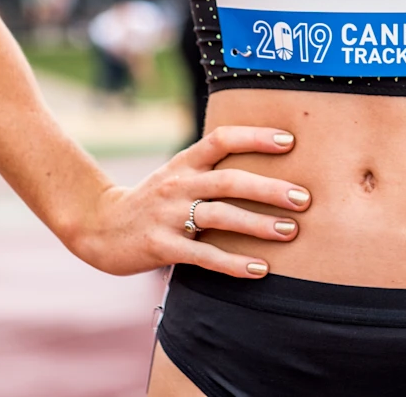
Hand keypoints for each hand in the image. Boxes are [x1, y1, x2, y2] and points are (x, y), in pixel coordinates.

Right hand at [65, 126, 309, 279]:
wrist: (100, 227)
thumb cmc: (153, 200)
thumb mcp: (177, 175)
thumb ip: (211, 170)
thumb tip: (267, 166)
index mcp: (184, 162)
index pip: (222, 139)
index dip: (256, 137)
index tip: (291, 141)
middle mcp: (177, 184)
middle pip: (230, 181)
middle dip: (270, 189)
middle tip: (304, 199)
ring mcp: (168, 215)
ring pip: (220, 216)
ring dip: (259, 225)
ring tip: (291, 231)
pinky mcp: (161, 246)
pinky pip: (204, 256)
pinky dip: (234, 263)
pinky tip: (260, 269)